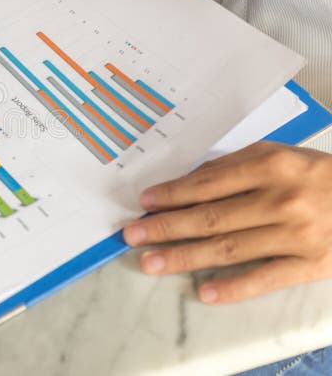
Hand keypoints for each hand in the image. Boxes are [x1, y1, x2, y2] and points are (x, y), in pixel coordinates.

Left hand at [123, 141, 331, 303]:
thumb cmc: (316, 175)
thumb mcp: (279, 155)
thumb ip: (234, 166)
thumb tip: (185, 184)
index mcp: (271, 166)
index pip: (208, 183)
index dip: (172, 194)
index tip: (144, 202)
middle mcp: (281, 200)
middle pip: (211, 218)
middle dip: (166, 227)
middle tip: (132, 234)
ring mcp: (296, 235)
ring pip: (229, 249)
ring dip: (184, 257)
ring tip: (150, 261)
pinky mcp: (311, 265)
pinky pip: (265, 278)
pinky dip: (233, 287)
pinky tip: (203, 292)